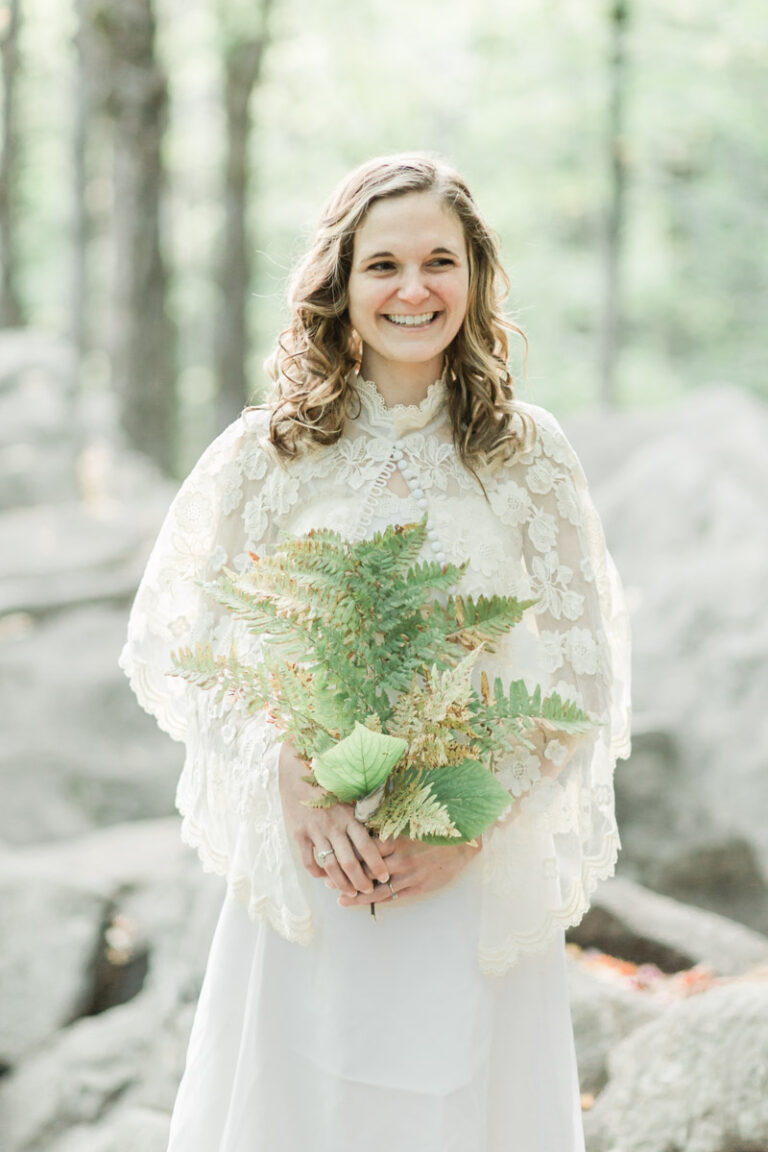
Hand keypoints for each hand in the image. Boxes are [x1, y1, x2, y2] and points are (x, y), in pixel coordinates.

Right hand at [278, 741, 391, 896]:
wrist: (296, 773)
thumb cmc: (327, 785)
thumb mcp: (348, 796)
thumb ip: (362, 813)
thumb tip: (382, 830)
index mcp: (349, 816)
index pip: (367, 845)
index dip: (377, 864)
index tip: (385, 876)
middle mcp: (334, 826)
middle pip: (350, 861)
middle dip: (361, 880)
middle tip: (369, 890)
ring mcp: (315, 831)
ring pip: (331, 866)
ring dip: (342, 883)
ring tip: (350, 892)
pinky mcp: (299, 834)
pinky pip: (308, 860)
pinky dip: (317, 873)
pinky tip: (324, 877)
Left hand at [337, 835, 480, 908]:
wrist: (463, 845)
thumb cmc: (434, 831)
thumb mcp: (411, 824)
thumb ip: (389, 829)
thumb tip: (364, 827)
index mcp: (397, 840)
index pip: (366, 848)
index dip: (348, 854)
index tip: (333, 856)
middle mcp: (401, 858)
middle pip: (367, 870)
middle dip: (347, 876)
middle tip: (327, 881)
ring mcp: (410, 875)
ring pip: (378, 889)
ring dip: (358, 894)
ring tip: (341, 899)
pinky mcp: (418, 887)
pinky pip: (394, 897)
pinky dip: (378, 901)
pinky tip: (365, 903)